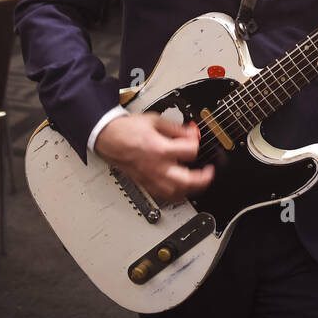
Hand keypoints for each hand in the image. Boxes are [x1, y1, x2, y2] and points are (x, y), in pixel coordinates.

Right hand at [94, 113, 213, 202]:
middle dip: (203, 177)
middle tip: (209, 171)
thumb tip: (191, 133)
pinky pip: (164, 196)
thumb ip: (176, 128)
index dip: (196, 143)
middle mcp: (156, 167)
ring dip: (192, 189)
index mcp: (159, 148)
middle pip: (187, 180)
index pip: (190, 151)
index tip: (195, 139)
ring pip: (177, 193)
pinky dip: (177, 195)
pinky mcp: (145, 183)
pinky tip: (182, 189)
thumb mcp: (154, 120)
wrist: (108, 138)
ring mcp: (150, 177)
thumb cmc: (127, 129)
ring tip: (199, 181)